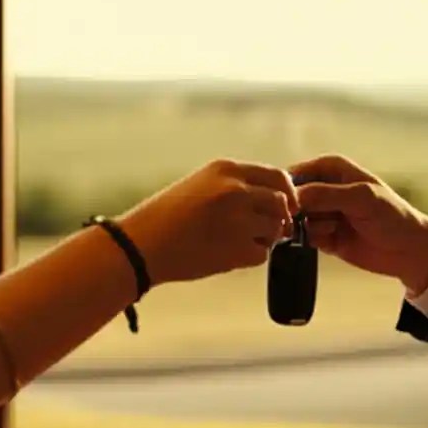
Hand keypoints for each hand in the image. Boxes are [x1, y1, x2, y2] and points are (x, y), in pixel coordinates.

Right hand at [117, 159, 297, 284]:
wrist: (140, 246)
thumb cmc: (167, 217)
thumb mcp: (201, 184)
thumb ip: (236, 186)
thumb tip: (276, 198)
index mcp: (226, 169)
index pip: (278, 177)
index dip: (287, 194)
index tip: (286, 206)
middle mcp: (236, 190)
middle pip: (282, 203)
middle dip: (280, 218)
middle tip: (268, 230)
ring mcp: (239, 219)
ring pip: (276, 229)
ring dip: (264, 239)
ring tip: (235, 241)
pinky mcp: (238, 248)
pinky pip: (262, 254)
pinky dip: (250, 257)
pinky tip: (225, 254)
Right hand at [289, 155, 427, 294]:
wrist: (409, 250)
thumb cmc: (391, 215)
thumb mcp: (361, 198)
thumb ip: (326, 194)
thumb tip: (292, 197)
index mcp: (331, 169)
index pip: (296, 173)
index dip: (288, 187)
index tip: (291, 204)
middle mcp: (323, 189)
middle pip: (291, 198)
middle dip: (295, 211)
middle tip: (312, 220)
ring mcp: (322, 214)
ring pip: (295, 219)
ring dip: (306, 227)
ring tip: (333, 230)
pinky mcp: (323, 237)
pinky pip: (304, 237)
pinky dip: (311, 240)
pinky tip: (331, 241)